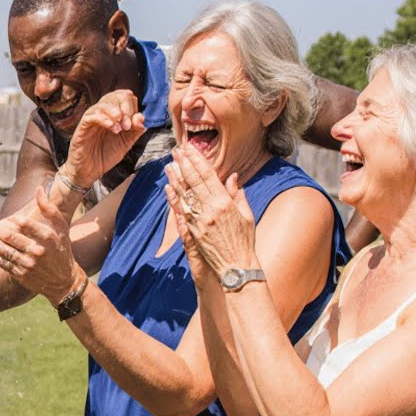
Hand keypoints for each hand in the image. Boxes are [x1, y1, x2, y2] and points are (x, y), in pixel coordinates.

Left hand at [0, 186, 83, 302]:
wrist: (63, 281)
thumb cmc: (61, 248)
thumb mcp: (61, 228)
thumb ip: (49, 208)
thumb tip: (38, 189)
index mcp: (48, 238)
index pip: (28, 225)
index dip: (15, 220)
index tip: (6, 217)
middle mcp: (37, 252)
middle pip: (10, 237)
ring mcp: (27, 265)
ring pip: (2, 250)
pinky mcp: (20, 274)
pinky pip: (1, 261)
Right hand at [64, 89, 147, 188]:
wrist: (89, 172)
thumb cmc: (105, 156)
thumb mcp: (126, 143)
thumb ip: (135, 131)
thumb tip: (142, 118)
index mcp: (114, 115)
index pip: (124, 97)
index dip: (132, 107)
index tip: (135, 124)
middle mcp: (103, 114)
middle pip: (114, 96)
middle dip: (125, 107)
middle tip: (127, 125)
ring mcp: (92, 120)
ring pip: (102, 104)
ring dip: (115, 112)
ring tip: (120, 128)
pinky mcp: (82, 127)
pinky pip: (91, 115)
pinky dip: (103, 119)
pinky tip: (111, 127)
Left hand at [166, 143, 256, 274]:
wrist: (237, 266)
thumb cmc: (244, 241)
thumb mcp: (247, 216)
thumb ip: (238, 195)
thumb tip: (232, 177)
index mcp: (226, 203)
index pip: (208, 176)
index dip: (198, 160)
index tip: (190, 148)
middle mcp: (211, 210)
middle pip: (194, 182)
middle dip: (184, 164)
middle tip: (176, 150)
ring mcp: (200, 221)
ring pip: (185, 194)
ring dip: (176, 178)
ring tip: (169, 164)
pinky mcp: (193, 232)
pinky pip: (182, 211)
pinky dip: (174, 198)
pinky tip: (169, 188)